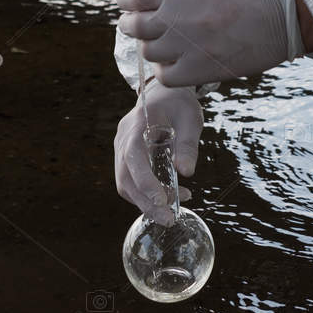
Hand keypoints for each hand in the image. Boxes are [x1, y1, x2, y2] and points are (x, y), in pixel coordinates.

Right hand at [114, 81, 201, 224]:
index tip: (162, 200)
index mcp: (137, 124)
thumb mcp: (190, 119)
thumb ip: (187, 145)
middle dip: (145, 202)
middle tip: (168, 219)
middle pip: (126, 177)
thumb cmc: (179, 104)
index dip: (144, 180)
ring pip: (125, 183)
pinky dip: (147, 194)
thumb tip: (186, 172)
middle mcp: (123, 138)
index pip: (134, 156)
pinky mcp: (127, 157)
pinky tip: (168, 196)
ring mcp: (122, 148)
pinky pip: (131, 181)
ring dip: (145, 202)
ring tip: (171, 212)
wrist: (164, 92)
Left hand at [117, 0, 300, 87]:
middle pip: (133, 27)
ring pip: (148, 52)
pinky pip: (165, 77)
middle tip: (144, 28)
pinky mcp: (198, 70)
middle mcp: (175, 18)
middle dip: (134, 26)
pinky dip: (167, 72)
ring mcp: (185, 46)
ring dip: (154, 50)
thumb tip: (152, 1)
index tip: (132, 5)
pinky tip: (178, 65)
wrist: (281, 16)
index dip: (126, 3)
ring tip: (169, 46)